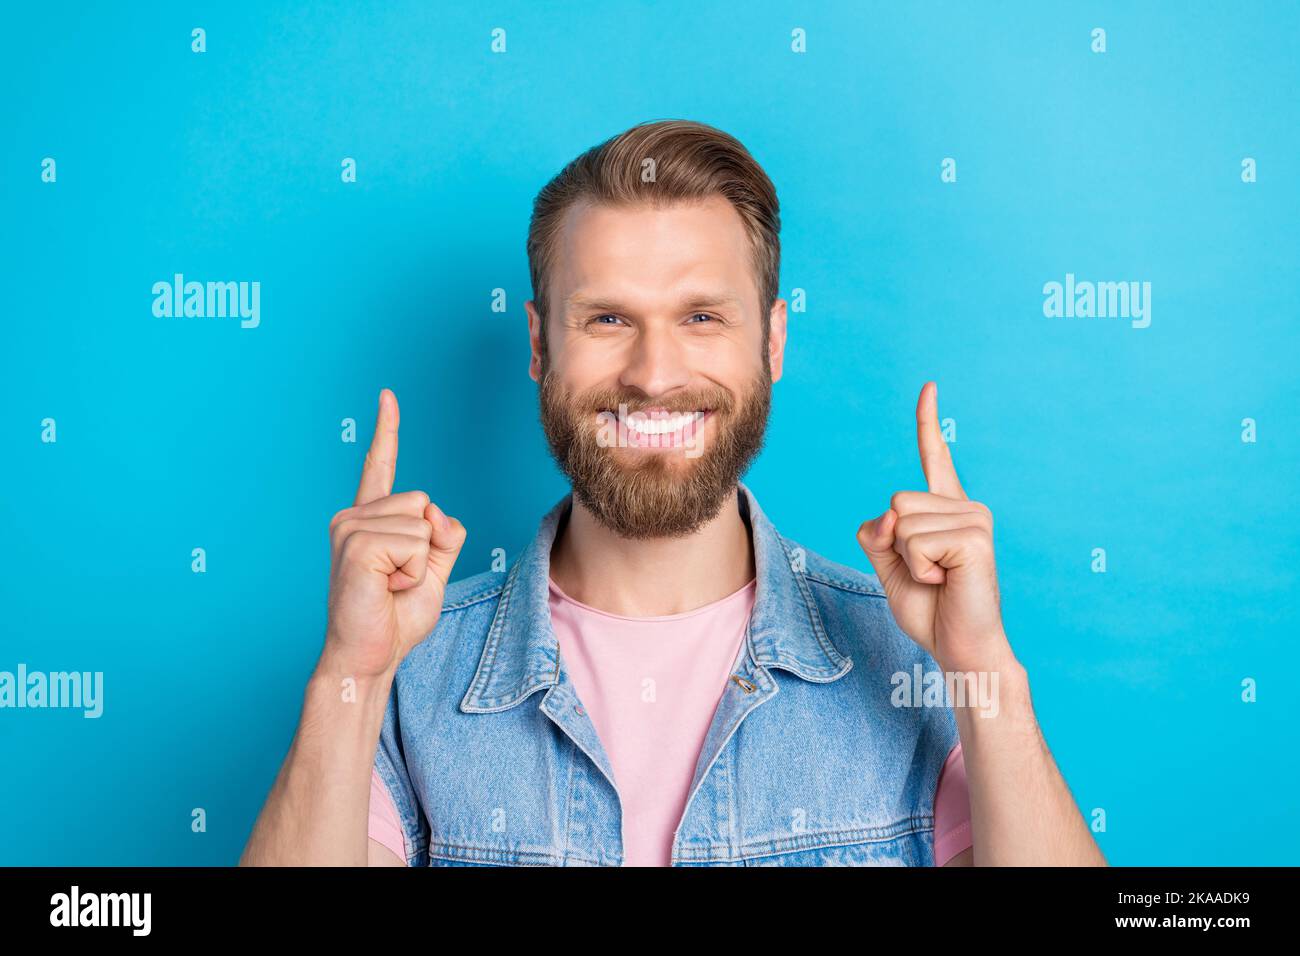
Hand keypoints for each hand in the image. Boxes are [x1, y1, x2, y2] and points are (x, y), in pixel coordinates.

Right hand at [323, 389, 466, 677]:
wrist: (370, 655)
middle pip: (425, 503)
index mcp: (369, 519)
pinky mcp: (356, 544)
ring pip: (423, 523)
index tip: (388, 395)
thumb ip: (445, 537)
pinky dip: (412, 571)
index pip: (380, 466)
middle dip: (428, 547)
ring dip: (420, 563)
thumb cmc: (396, 617)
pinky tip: (385, 588)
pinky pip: (415, 542)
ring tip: (389, 586)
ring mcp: (350, 528)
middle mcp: (353, 517)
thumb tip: (437, 512)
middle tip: (398, 581)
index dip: (386, 430)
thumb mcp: (434, 572)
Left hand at [856, 382, 1009, 673]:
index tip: (929, 387)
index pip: (934, 456)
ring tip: (939, 579)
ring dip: (908, 561)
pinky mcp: (976, 537)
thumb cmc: (929, 608)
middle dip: (894, 545)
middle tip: (927, 574)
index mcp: (945, 508)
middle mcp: (965, 506)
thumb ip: (879, 531)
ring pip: (901, 523)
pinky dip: (918, 570)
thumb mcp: (889, 564)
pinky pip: (914, 542)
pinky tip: (946, 582)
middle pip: (894, 502)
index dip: (928, 422)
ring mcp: (975, 519)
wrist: (958, 647)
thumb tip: (890, 513)